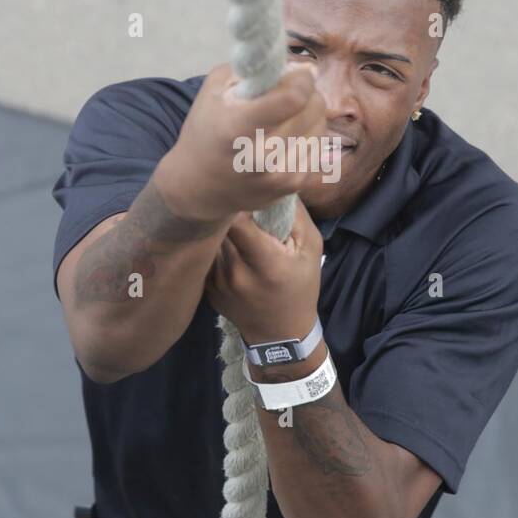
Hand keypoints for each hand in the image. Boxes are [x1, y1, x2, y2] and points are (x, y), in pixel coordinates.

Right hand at [155, 62, 327, 222]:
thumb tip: (298, 66)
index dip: (302, 78)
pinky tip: (288, 137)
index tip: (298, 72)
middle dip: (308, 92)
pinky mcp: (293, 186)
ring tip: (286, 117)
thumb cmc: (204, 133)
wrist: (199, 189)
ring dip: (310, 115)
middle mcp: (261, 156)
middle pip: (313, 108)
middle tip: (291, 92)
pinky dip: (308, 137)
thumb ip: (250, 71)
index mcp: (237, 128)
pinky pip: (318, 148)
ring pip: (321, 127)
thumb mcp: (212, 92)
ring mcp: (280, 175)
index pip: (293, 97)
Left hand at [204, 198, 322, 344]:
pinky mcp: (207, 288)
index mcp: (265, 262)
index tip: (243, 190)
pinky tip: (225, 244)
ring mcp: (217, 282)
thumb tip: (274, 182)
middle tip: (233, 196)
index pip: (237, 218)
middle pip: (219, 225)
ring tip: (228, 219)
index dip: (237, 199)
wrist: (279, 335)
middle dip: (225, 208)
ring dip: (217, 225)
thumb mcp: (311, 248)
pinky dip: (213, 245)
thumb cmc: (300, 287)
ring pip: (209, 238)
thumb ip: (295, 214)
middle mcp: (236, 273)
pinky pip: (206, 254)